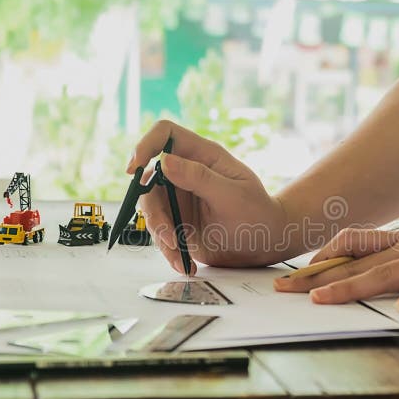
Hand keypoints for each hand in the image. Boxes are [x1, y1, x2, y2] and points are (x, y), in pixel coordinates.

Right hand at [126, 120, 293, 273]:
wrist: (264, 244)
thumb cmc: (257, 213)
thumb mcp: (232, 195)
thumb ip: (199, 177)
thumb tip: (164, 161)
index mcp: (202, 155)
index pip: (165, 135)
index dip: (145, 145)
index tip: (134, 167)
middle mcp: (186, 173)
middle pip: (149, 179)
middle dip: (153, 210)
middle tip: (168, 236)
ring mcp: (179, 198)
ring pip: (150, 209)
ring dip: (160, 235)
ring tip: (180, 256)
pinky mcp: (177, 221)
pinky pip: (160, 232)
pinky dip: (168, 250)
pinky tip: (185, 264)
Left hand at [274, 227, 398, 311]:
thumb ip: (395, 258)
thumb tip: (360, 271)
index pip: (353, 244)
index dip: (324, 257)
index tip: (298, 274)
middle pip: (356, 262)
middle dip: (318, 276)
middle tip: (285, 289)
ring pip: (385, 274)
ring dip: (352, 286)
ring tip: (323, 299)